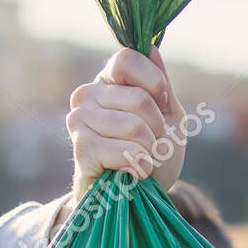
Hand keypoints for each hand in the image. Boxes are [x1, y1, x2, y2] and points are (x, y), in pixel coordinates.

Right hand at [64, 48, 187, 201]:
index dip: (153, 82)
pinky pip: (122, 151)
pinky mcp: (80, 149)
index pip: (127, 58)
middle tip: (152, 144)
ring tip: (142, 160)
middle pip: (139, 98)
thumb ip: (161, 85)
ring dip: (149, 150)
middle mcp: (87, 95)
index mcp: (108, 81)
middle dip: (158, 128)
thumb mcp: (169, 116)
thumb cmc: (153, 154)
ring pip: (134, 126)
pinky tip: (135, 173)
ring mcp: (79, 121)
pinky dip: (139, 166)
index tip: (161, 103)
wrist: (138, 199)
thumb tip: (152, 49)